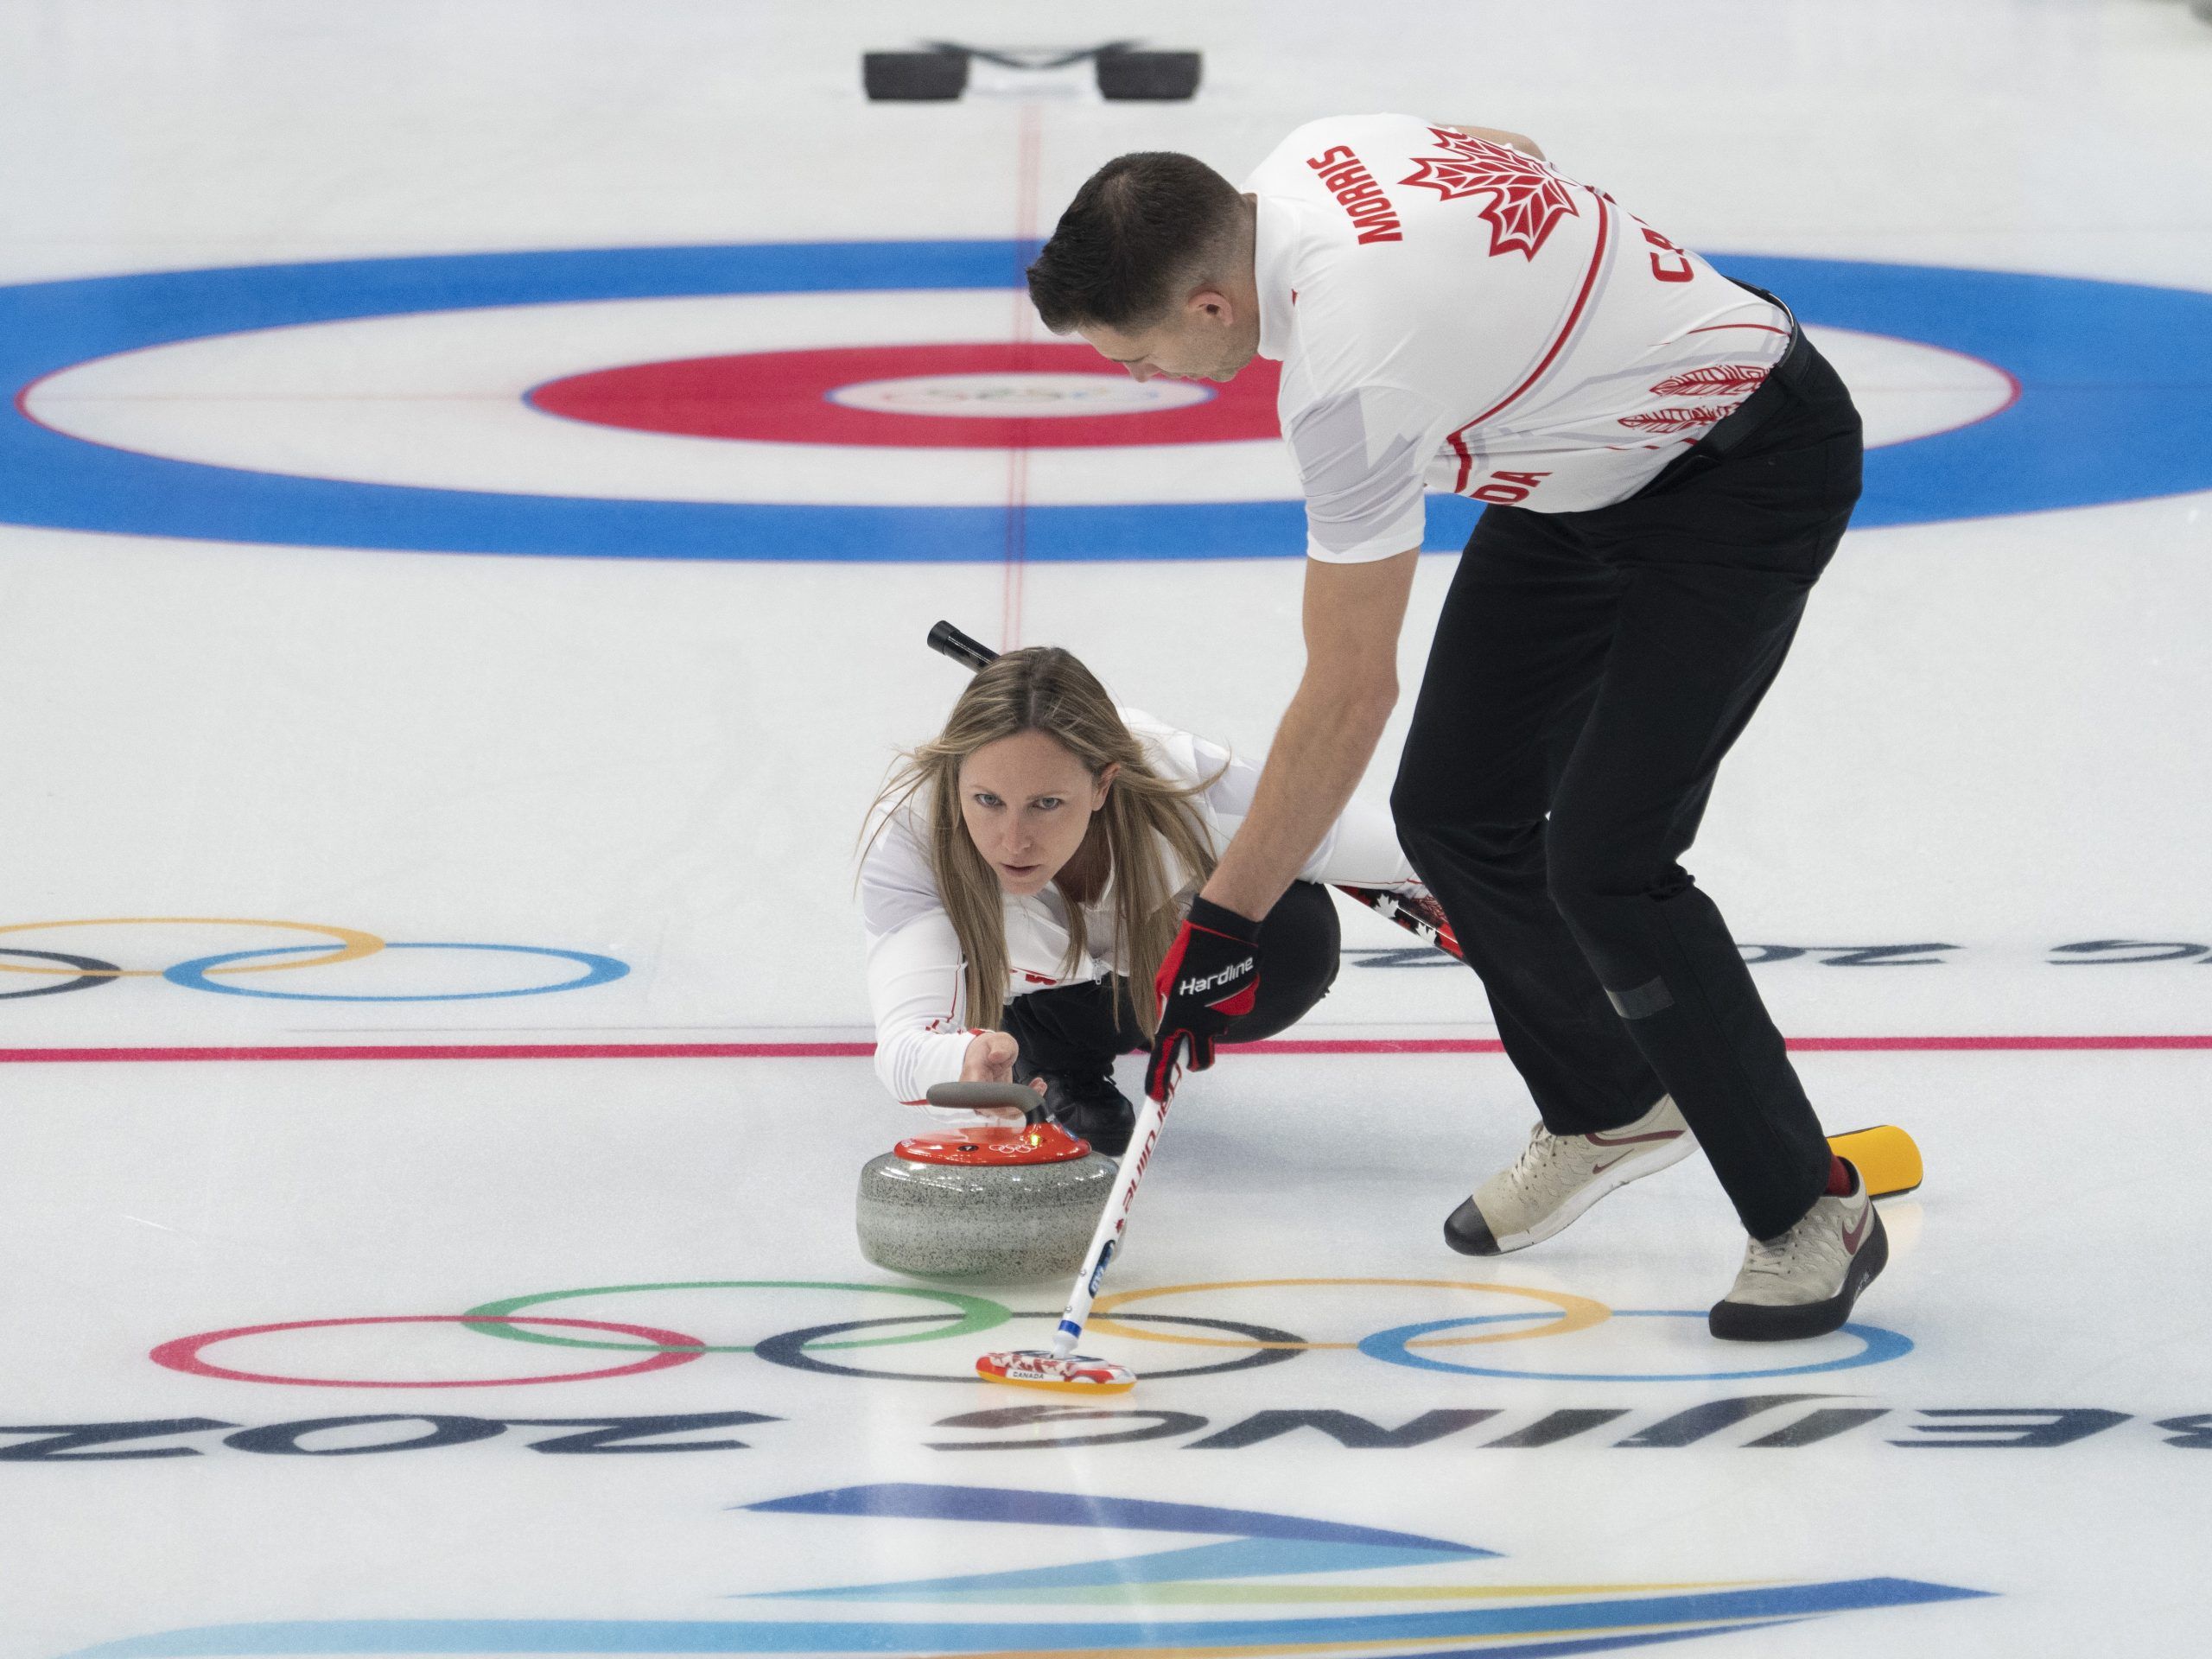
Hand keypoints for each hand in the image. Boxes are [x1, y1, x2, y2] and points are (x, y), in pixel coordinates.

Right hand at [959, 1032, 1046, 1118]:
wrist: (987, 1053)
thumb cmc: (991, 1046)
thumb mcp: (998, 1041)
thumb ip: (1000, 1047)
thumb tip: (996, 1055)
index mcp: (973, 1075)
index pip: (982, 1097)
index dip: (1001, 1101)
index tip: (1020, 1093)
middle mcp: (977, 1092)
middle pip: (996, 1108)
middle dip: (1019, 1102)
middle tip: (1038, 1088)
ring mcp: (986, 1099)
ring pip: (1005, 1111)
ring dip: (1025, 1103)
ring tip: (1039, 1086)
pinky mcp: (996, 1102)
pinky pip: (1010, 1109)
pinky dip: (1024, 1102)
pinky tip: (1035, 1088)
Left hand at [1145, 896, 1261, 1101]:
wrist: (1222, 935)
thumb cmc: (1186, 955)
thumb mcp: (1164, 984)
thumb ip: (1166, 1011)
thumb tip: (1168, 1026)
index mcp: (1177, 1018)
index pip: (1165, 1058)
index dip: (1159, 1081)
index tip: (1156, 1097)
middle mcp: (1202, 1025)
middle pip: (1200, 1062)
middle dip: (1194, 1061)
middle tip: (1189, 1043)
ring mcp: (1225, 1019)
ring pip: (1215, 1033)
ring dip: (1209, 1023)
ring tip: (1205, 992)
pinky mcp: (1242, 1009)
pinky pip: (1229, 1016)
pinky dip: (1224, 1006)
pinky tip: (1220, 984)